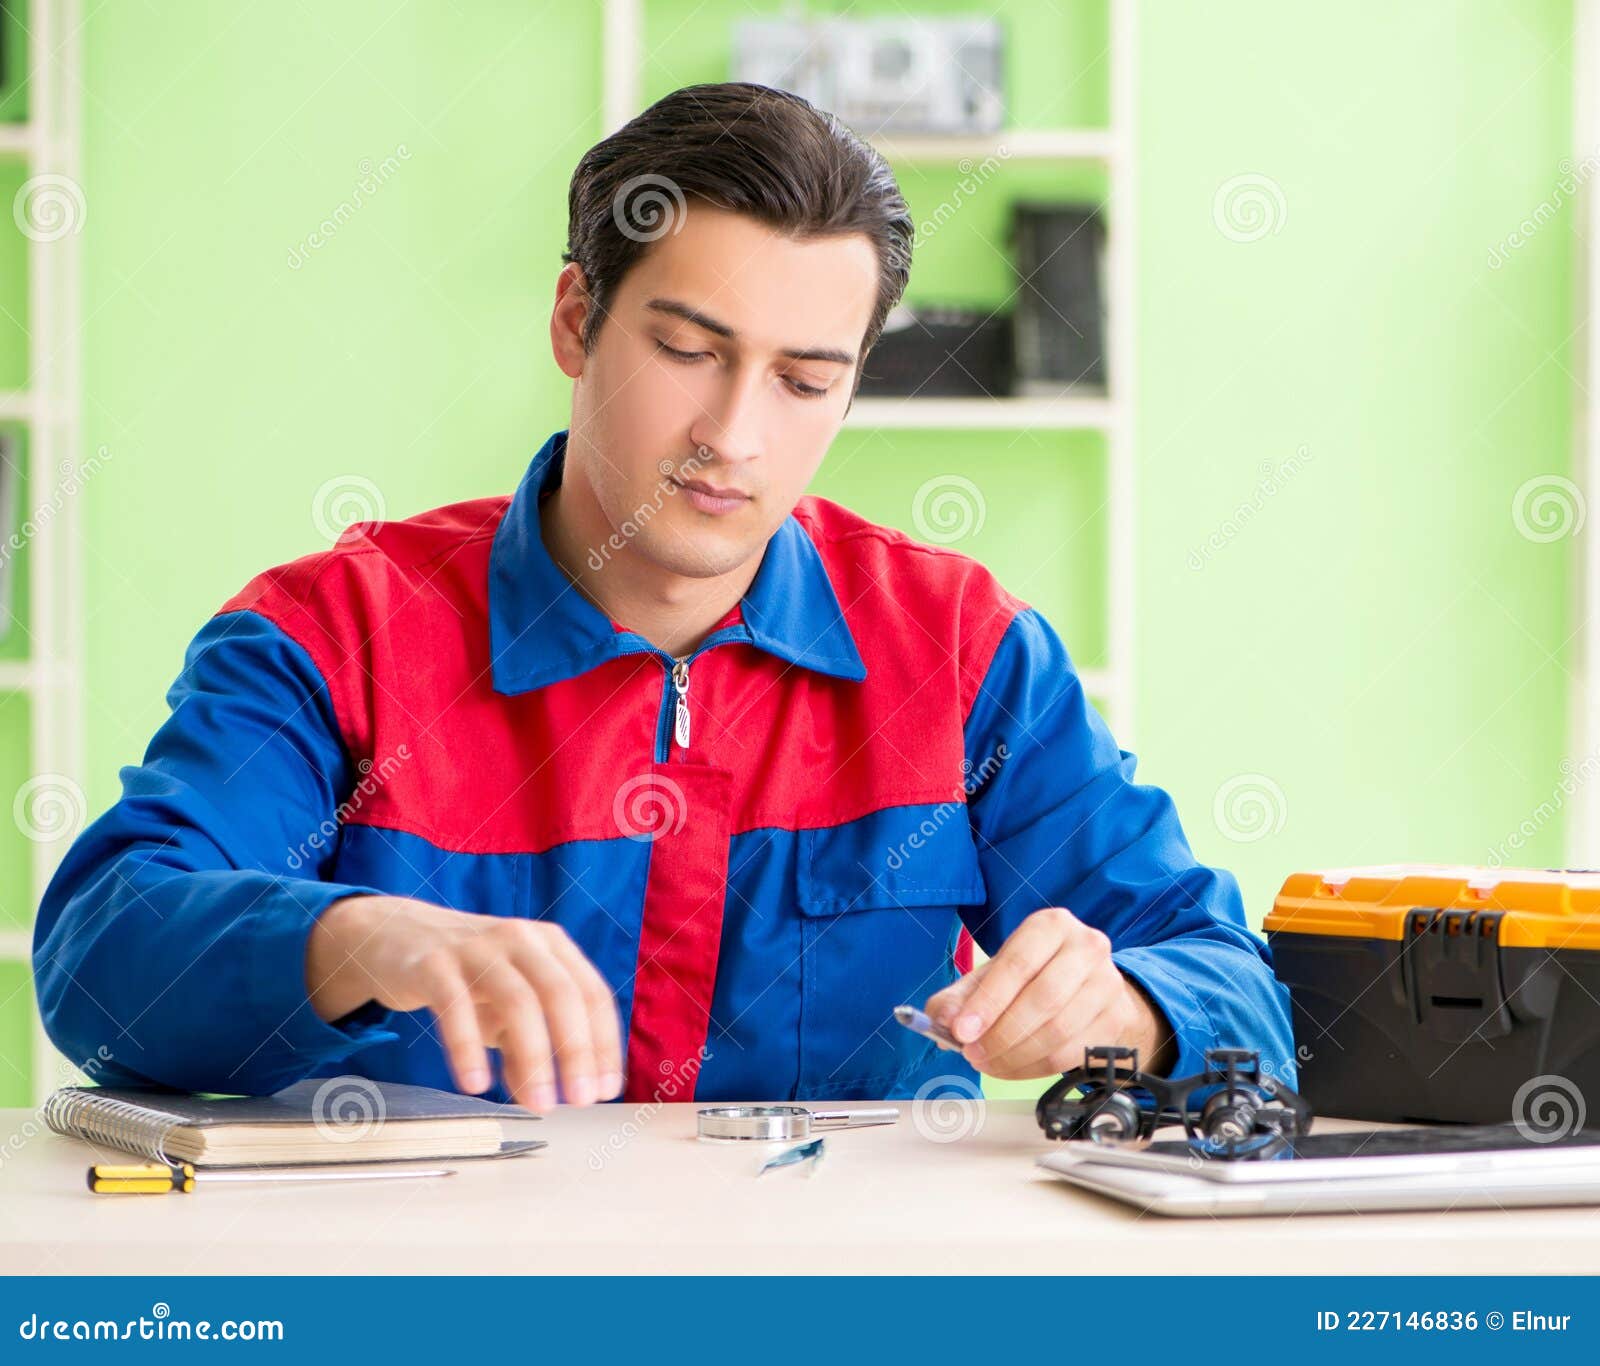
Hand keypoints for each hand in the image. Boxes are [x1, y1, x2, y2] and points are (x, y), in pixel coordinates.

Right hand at [305, 895, 622, 1110]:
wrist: (395, 935)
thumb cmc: (467, 977)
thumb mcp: (504, 1010)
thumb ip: (524, 1050)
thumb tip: (541, 1099)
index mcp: (551, 944)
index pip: (592, 993)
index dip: (604, 1043)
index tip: (605, 1089)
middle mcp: (521, 939)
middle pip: (561, 994)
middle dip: (577, 1051)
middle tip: (581, 1100)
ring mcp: (478, 948)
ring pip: (517, 1000)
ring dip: (534, 1057)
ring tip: (538, 1104)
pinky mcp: (434, 964)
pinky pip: (455, 1008)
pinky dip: (469, 1048)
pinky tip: (476, 1084)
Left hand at [924, 906, 1174, 1079]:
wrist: (1087, 985)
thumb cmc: (1033, 976)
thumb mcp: (992, 976)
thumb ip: (959, 997)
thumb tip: (942, 1021)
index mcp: (1051, 925)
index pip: (1017, 964)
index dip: (987, 1002)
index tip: (961, 1031)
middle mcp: (1086, 947)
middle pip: (1042, 999)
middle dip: (1001, 1034)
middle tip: (972, 1053)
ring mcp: (1107, 983)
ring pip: (1058, 1031)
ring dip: (1015, 1056)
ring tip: (988, 1062)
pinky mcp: (1116, 1018)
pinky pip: (1072, 1054)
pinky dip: (1034, 1068)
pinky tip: (1012, 1067)